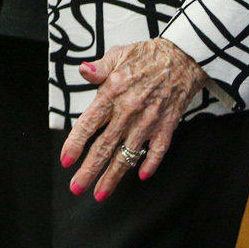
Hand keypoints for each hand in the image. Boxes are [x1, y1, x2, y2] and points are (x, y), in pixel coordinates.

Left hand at [58, 38, 204, 201]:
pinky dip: (150, 164)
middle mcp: (128, 112)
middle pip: (104, 147)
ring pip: (128, 155)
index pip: (88, 124)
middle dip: (89, 170)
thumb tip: (83, 71)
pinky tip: (141, 176)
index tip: (65, 160)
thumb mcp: (118, 54)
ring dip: (113, 176)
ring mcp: (148, 122)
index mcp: (112, 93)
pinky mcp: (166, 126)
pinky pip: (158, 151)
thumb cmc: (147, 55)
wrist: (183, 57)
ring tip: (100, 193)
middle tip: (77, 187)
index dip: (75, 143)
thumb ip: (99, 68)